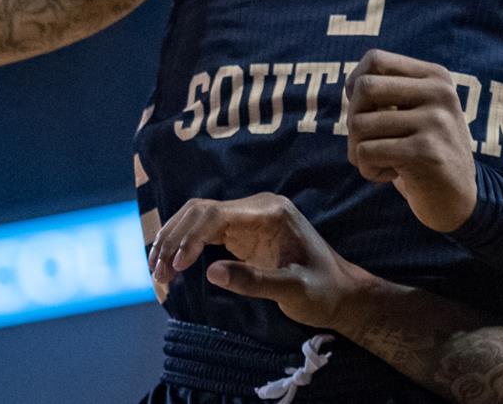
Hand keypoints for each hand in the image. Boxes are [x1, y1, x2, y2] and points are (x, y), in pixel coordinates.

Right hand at [159, 194, 385, 331]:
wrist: (344, 295)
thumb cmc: (325, 293)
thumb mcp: (294, 290)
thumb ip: (254, 280)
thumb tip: (210, 273)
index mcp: (270, 212)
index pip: (216, 214)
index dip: (190, 237)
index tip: (177, 266)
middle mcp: (255, 207)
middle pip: (199, 211)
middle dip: (174, 239)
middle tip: (158, 272)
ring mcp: (247, 217)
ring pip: (196, 218)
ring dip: (174, 241)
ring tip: (158, 271)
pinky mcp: (241, 231)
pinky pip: (204, 231)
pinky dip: (184, 246)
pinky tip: (173, 264)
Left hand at [344, 49, 479, 232]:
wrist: (457, 199)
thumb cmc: (422, 150)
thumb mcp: (413, 111)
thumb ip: (387, 90)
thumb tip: (353, 85)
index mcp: (436, 77)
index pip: (375, 59)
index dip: (356, 84)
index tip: (367, 110)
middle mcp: (440, 93)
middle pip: (364, 88)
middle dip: (353, 119)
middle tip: (370, 141)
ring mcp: (436, 121)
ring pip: (360, 124)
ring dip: (358, 150)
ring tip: (383, 161)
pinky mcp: (426, 152)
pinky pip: (366, 152)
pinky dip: (368, 169)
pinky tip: (392, 175)